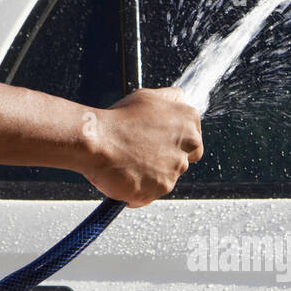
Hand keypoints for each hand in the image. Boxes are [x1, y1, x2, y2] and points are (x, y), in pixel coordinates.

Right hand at [83, 87, 202, 207]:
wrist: (95, 141)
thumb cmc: (117, 120)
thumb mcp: (147, 97)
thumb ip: (171, 99)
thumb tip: (182, 99)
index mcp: (188, 120)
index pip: (194, 141)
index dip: (174, 144)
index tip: (157, 143)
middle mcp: (188, 143)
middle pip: (183, 160)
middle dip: (164, 160)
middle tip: (140, 153)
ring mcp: (176, 167)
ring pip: (166, 177)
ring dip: (150, 174)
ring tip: (127, 163)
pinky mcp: (161, 187)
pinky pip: (151, 193)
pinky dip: (139, 190)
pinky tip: (124, 177)